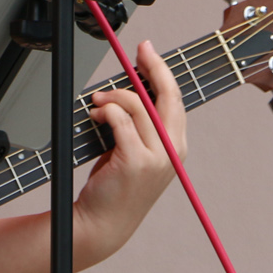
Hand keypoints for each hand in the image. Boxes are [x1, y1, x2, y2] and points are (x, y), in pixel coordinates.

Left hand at [71, 39, 183, 268]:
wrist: (102, 222)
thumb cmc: (115, 185)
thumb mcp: (133, 150)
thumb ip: (138, 124)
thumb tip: (129, 88)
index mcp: (176, 146)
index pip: (175, 100)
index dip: (162, 72)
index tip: (148, 52)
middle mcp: (173, 151)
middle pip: (168, 96)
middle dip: (153, 67)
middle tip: (139, 50)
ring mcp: (157, 157)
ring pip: (139, 106)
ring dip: (114, 96)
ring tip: (97, 102)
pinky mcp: (136, 161)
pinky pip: (121, 120)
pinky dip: (107, 110)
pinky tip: (96, 114)